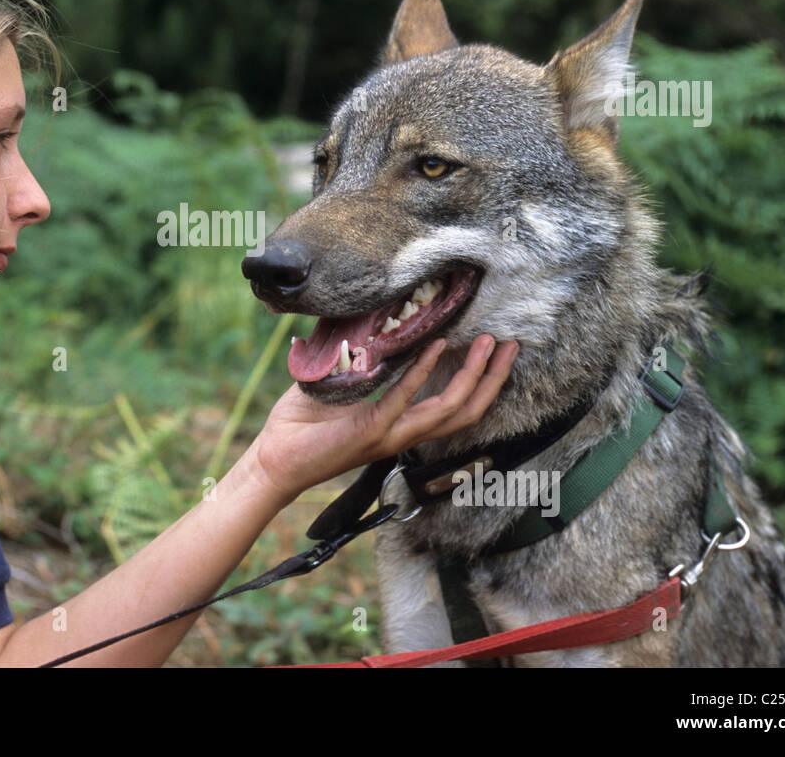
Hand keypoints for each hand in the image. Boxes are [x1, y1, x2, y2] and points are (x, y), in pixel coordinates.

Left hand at [247, 335, 519, 504]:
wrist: (273, 459)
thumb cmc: (300, 426)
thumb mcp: (337, 386)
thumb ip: (355, 362)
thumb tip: (361, 326)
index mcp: (399, 425)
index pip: (453, 407)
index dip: (480, 382)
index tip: (496, 350)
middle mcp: (402, 433)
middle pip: (466, 411)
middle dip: (493, 378)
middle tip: (511, 344)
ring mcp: (389, 435)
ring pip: (448, 411)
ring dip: (472, 375)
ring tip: (487, 344)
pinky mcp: (369, 433)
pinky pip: (403, 400)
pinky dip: (421, 372)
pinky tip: (434, 346)